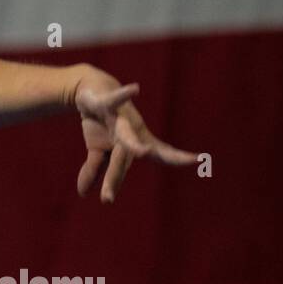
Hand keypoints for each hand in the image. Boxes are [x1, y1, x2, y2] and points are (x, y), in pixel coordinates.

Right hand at [72, 66, 196, 202]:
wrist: (91, 93)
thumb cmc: (102, 124)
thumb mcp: (97, 150)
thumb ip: (95, 171)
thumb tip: (83, 194)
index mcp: (134, 144)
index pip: (157, 156)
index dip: (177, 158)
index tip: (199, 159)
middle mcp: (132, 132)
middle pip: (132, 157)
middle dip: (135, 171)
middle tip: (161, 172)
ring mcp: (120, 119)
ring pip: (126, 135)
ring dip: (133, 144)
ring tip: (143, 151)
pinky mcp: (106, 104)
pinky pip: (114, 100)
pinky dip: (124, 95)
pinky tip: (135, 89)